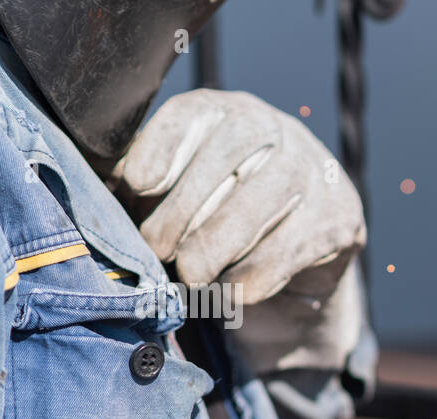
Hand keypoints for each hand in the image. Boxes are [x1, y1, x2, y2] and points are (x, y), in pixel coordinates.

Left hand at [115, 89, 365, 373]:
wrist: (308, 233)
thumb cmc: (226, 206)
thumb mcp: (183, 182)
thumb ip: (141, 177)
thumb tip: (97, 183)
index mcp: (231, 111)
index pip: (193, 116)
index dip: (161, 149)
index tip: (137, 185)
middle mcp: (278, 131)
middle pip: (222, 167)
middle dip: (179, 218)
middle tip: (158, 251)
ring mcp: (314, 173)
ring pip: (252, 215)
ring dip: (212, 256)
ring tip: (193, 277)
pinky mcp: (339, 219)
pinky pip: (282, 256)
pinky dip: (249, 281)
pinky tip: (234, 289)